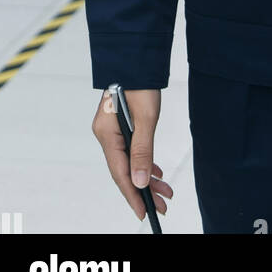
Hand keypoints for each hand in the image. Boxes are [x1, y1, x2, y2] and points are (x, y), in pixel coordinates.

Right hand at [92, 88, 172, 221]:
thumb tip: (140, 182)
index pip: (120, 172)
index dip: (132, 194)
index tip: (144, 213)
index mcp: (107, 133)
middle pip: (124, 170)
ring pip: (129, 162)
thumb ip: (142, 150)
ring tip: (165, 193)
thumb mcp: (145, 118)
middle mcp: (106, 134)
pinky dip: (144, 162)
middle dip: (144, 190)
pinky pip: (131, 151)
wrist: (136, 58)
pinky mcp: (121, 125)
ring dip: (147, 178)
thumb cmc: (140, 82)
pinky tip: (156, 173)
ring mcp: (112, 130)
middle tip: (163, 206)